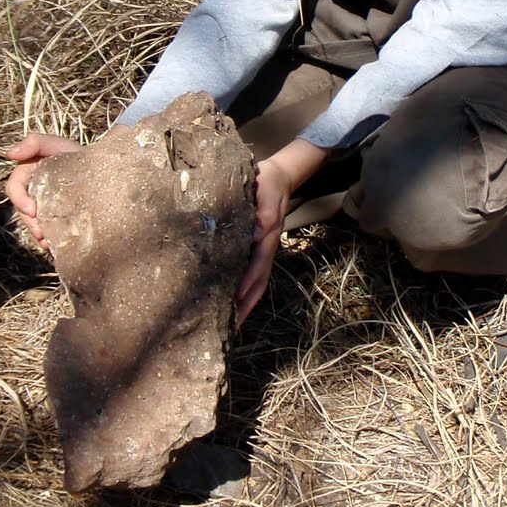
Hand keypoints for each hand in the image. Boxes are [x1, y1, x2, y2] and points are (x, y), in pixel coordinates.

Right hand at [3, 132, 80, 245]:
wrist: (105, 171)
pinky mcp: (56, 219)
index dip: (19, 200)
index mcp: (28, 174)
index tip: (32, 211)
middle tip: (41, 233)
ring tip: (48, 242)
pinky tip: (54, 245)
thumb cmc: (79, 155)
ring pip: (33, 223)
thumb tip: (9, 153)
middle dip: (29, 223)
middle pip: (22, 210)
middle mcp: (33, 192)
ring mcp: (44, 206)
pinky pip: (47, 232)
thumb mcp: (58, 145)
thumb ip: (35, 143)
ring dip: (38, 234)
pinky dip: (48, 239)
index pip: (14, 188)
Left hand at [236, 138, 328, 324]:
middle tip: (229, 331)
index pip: (256, 269)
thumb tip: (257, 235)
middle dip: (244, 308)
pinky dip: (241, 290)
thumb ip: (263, 213)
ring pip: (254, 284)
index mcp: (267, 238)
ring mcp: (261, 250)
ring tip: (227, 325)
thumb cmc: (268, 183)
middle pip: (257, 285)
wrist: (278, 175)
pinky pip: (249, 274)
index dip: (246, 288)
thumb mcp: (266, 192)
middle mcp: (265, 249)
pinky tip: (228, 299)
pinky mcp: (255, 247)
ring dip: (242, 304)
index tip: (234, 306)